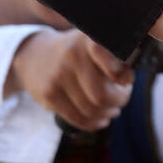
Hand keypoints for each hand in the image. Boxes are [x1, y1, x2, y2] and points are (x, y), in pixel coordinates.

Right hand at [9, 29, 134, 130]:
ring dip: (108, 113)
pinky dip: (94, 123)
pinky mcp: (48, 95)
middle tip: (121, 98)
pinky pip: (78, 119)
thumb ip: (113, 56)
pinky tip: (101, 120)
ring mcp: (58, 76)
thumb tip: (128, 79)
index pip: (105, 54)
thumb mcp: (92, 42)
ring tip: (112, 109)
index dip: (120, 72)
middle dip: (119, 100)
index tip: (127, 80)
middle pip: (103, 94)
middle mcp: (72, 55)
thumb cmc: (76, 52)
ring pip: (91, 110)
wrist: (34, 55)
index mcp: (88, 38)